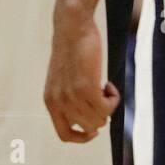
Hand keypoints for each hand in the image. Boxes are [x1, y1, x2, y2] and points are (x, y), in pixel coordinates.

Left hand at [44, 4, 119, 142]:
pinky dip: (114, 98)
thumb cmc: (72, 50)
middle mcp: (58, 102)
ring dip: (108, 105)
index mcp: (50, 101)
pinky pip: (108, 108)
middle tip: (101, 93)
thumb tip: (90, 123)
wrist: (72, 27)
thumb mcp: (64, 80)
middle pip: (89, 128)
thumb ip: (70, 100)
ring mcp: (71, 96)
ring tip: (104, 85)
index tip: (94, 129)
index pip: (64, 135)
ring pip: (100, 119)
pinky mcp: (86, 88)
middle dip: (100, 114)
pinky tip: (109, 83)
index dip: (82, 137)